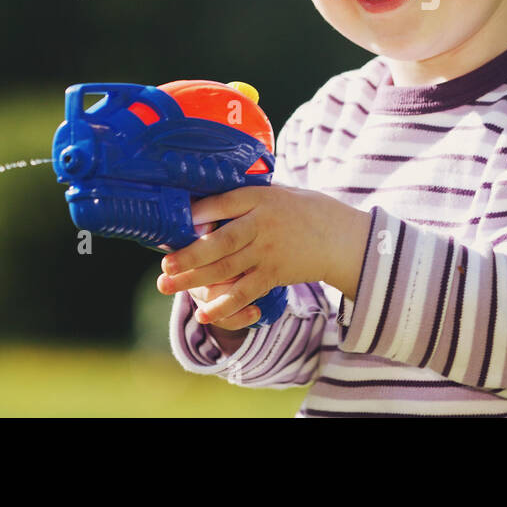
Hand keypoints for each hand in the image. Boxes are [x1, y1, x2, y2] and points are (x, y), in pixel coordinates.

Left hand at [153, 183, 333, 326]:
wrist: (341, 237)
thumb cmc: (306, 210)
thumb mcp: (279, 192)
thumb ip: (247, 198)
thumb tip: (205, 202)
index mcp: (261, 198)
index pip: (224, 203)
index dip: (197, 212)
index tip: (172, 220)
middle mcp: (263, 225)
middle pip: (220, 241)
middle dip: (189, 254)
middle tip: (164, 263)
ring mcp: (268, 252)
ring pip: (226, 268)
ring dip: (194, 279)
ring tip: (167, 284)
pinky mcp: (274, 274)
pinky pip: (245, 292)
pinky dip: (225, 305)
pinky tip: (204, 313)